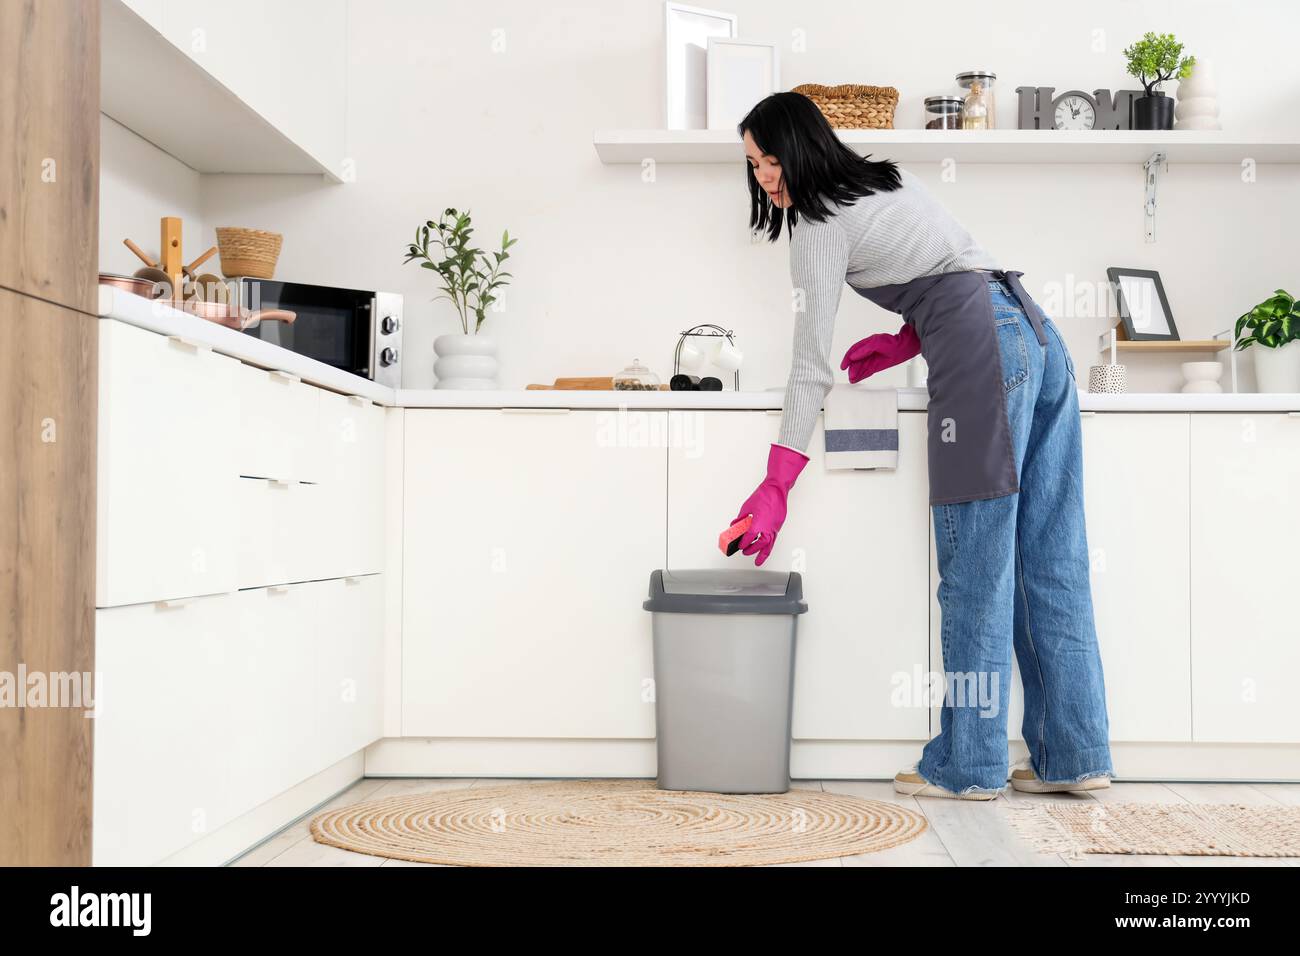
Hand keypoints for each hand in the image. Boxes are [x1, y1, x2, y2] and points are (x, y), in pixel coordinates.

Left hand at [732, 443, 808, 566]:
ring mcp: (774, 527)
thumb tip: (735, 524)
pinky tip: (766, 547)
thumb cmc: (764, 495)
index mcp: (758, 524)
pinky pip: (773, 538)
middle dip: (752, 550)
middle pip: (759, 544)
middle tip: (745, 553)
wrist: (777, 489)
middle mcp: (767, 528)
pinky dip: (769, 545)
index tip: (739, 546)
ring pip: (769, 544)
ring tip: (759, 561)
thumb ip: (741, 518)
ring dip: (764, 554)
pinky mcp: (778, 525)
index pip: (748, 538)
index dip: (743, 543)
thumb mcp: (747, 507)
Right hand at [840, 323, 921, 382]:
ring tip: (852, 380)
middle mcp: (868, 352)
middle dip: (852, 369)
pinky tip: (857, 379)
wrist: (905, 348)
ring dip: (856, 373)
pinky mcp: (876, 366)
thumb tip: (853, 356)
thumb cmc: (893, 343)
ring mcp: (872, 359)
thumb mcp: (877, 343)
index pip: (853, 351)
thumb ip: (864, 350)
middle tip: (850, 375)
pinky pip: (866, 371)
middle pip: (856, 361)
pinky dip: (861, 376)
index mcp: (866, 344)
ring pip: (861, 367)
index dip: (847, 359)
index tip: (843, 366)